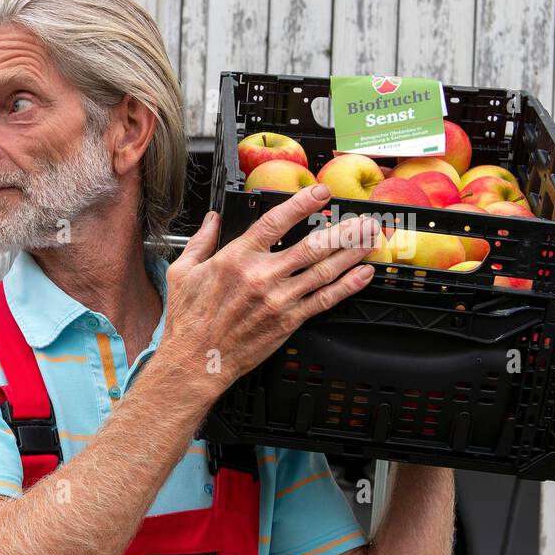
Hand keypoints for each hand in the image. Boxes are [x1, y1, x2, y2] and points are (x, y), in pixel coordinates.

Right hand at [158, 184, 381, 395]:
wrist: (196, 361)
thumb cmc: (188, 320)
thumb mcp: (183, 273)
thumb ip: (201, 242)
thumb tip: (212, 219)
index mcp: (236, 258)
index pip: (276, 222)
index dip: (302, 204)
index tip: (322, 193)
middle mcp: (262, 276)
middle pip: (313, 245)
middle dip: (343, 229)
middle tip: (363, 219)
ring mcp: (278, 299)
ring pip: (324, 270)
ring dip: (352, 252)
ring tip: (371, 239)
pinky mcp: (288, 321)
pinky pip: (324, 299)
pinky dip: (347, 286)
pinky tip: (363, 274)